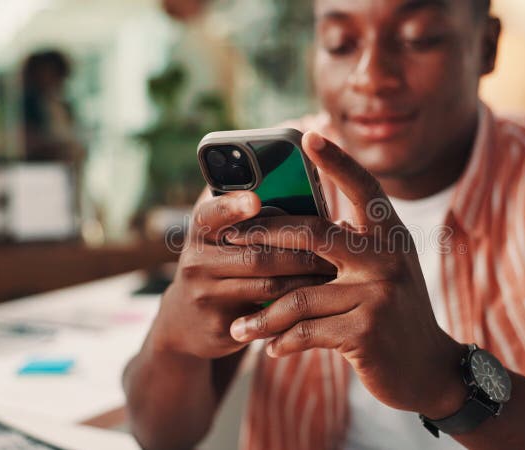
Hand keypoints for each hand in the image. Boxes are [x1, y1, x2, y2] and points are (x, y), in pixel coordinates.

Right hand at [148, 190, 336, 360]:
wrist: (187, 322)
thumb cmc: (222, 266)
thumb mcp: (223, 240)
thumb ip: (250, 219)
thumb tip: (298, 190)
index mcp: (201, 231)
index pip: (211, 214)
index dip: (233, 207)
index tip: (255, 200)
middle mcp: (196, 261)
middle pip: (257, 254)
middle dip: (302, 250)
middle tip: (337, 245)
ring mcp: (206, 296)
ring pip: (268, 285)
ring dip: (307, 278)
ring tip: (337, 270)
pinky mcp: (221, 326)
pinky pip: (269, 315)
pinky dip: (298, 305)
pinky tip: (321, 300)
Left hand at [227, 131, 467, 418]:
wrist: (429, 369)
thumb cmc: (396, 315)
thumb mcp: (385, 272)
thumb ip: (356, 247)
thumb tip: (319, 220)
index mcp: (392, 238)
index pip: (365, 189)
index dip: (338, 161)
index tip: (309, 135)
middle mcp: (388, 259)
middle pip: (313, 233)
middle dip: (263, 234)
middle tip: (229, 238)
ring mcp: (378, 295)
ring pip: (298, 294)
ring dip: (262, 315)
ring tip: (240, 326)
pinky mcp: (366, 333)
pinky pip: (306, 331)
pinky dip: (282, 341)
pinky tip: (271, 348)